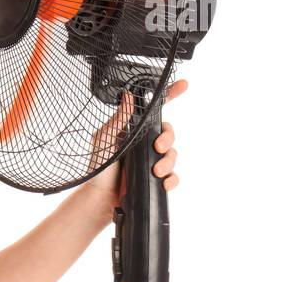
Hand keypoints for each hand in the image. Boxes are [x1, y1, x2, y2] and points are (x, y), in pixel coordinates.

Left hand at [85, 79, 187, 211]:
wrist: (100, 196)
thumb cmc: (98, 167)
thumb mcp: (104, 138)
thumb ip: (118, 119)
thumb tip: (127, 96)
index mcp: (134, 131)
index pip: (154, 111)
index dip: (169, 95)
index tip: (182, 85)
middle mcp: (144, 144)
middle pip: (168, 132)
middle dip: (168, 138)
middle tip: (158, 147)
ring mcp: (151, 160)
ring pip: (173, 154)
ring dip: (168, 161)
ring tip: (155, 170)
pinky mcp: (156, 177)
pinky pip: (173, 175)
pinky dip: (171, 178)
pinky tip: (163, 181)